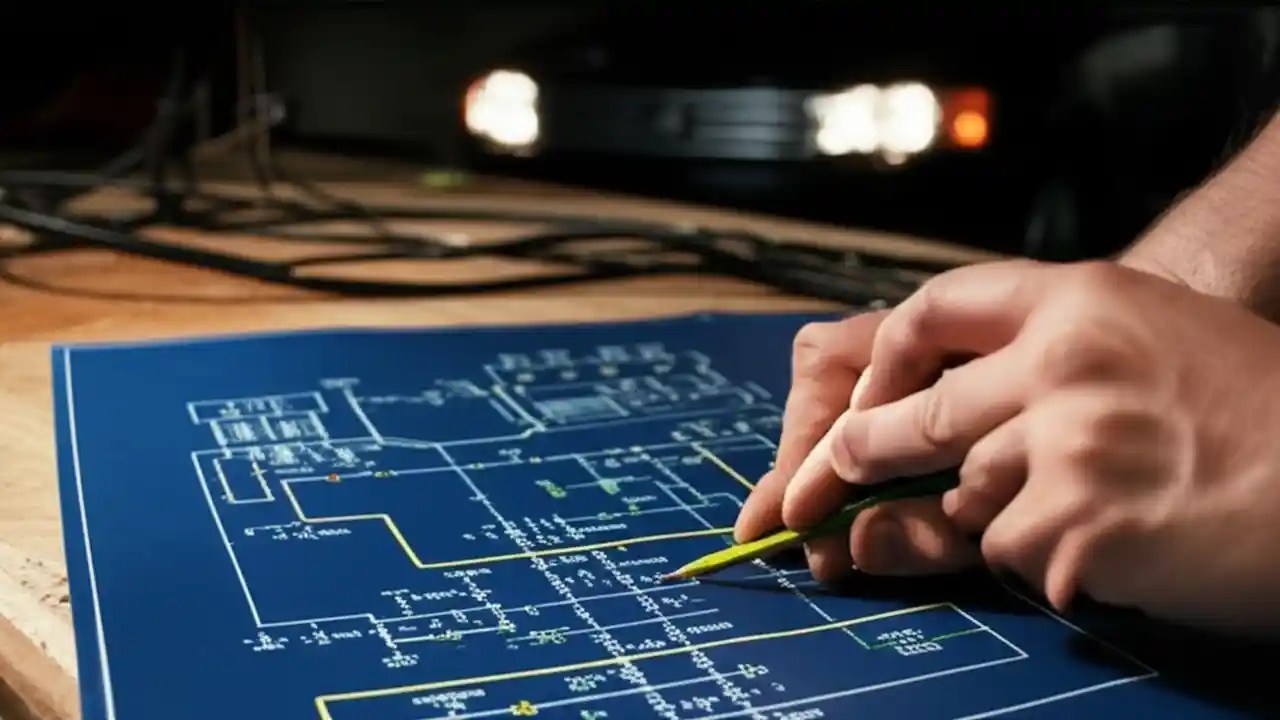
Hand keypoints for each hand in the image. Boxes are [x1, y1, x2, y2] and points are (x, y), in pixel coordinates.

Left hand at [777, 259, 1279, 635]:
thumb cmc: (1264, 414)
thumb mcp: (1161, 335)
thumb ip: (1057, 350)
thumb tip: (958, 401)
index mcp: (1084, 299)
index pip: (934, 308)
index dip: (884, 359)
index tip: (864, 397)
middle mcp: (1061, 362)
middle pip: (912, 414)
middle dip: (866, 454)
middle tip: (837, 475)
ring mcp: (1063, 445)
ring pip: (966, 493)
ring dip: (1003, 513)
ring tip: (1098, 505)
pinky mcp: (1072, 526)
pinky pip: (1012, 554)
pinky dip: (1047, 563)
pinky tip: (1118, 549)